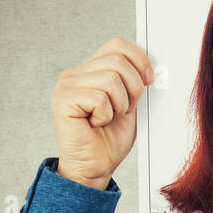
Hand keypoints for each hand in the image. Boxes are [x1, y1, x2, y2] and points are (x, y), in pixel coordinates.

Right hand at [51, 36, 152, 189]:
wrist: (95, 167)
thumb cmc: (109, 140)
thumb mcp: (129, 104)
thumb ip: (133, 81)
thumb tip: (149, 66)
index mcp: (91, 70)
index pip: (118, 45)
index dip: (139, 60)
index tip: (148, 80)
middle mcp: (75, 74)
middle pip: (118, 60)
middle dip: (133, 88)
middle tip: (123, 109)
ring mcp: (66, 85)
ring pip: (111, 79)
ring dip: (119, 105)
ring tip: (108, 118)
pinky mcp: (63, 100)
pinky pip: (99, 97)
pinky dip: (106, 114)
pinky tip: (95, 123)